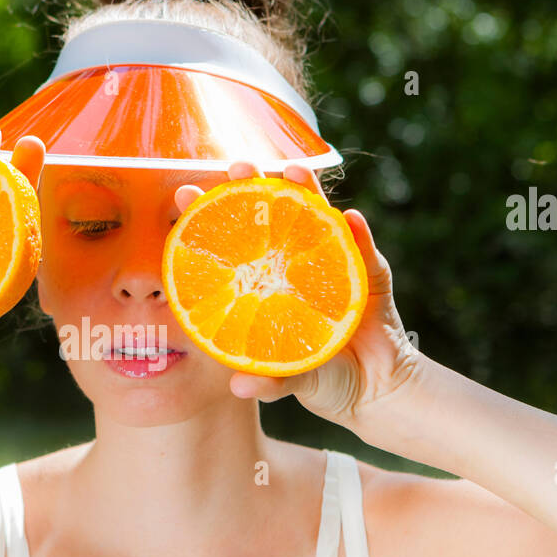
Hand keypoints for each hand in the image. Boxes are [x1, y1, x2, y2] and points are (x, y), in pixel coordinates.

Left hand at [173, 161, 425, 437]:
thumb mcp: (289, 381)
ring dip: (307, 194)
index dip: (208, 217)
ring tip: (293, 172)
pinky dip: (359, 235)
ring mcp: (333, 263)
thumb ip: (269, 382)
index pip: (232, 243)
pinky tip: (352, 219)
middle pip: (271, 218)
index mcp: (266, 284)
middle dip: (254, 187)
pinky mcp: (368, 273)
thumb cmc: (321, 378)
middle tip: (239, 167)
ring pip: (316, 220)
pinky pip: (363, 251)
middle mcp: (294, 265)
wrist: (374, 389)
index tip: (182, 193)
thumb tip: (239, 386)